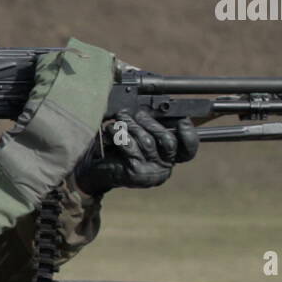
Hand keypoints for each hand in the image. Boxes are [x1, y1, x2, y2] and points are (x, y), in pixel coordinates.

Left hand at [74, 109, 198, 195]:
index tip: (182, 119)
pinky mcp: (136, 173)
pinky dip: (121, 135)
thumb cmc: (115, 152)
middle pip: (168, 140)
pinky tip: (112, 129)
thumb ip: (149, 127)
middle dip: (151, 122)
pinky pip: (131, 147)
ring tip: (121, 118)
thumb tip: (157, 107)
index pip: (188, 151)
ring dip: (132, 125)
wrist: (93, 173)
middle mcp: (163, 170)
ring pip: (147, 141)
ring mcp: (151, 174)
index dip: (188, 134)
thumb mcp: (135, 138)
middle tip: (137, 114)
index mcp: (167, 161)